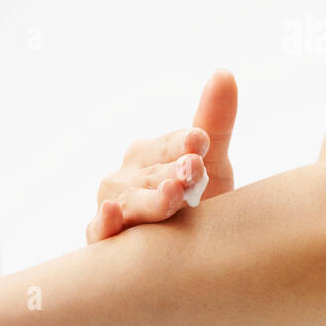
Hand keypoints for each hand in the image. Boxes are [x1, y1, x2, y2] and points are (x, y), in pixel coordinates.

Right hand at [86, 69, 237, 242]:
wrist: (195, 254)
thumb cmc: (200, 202)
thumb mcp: (213, 162)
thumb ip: (215, 120)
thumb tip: (224, 71)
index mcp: (151, 152)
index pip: (171, 144)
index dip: (185, 144)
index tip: (201, 141)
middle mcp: (129, 174)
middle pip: (154, 172)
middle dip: (174, 173)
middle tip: (195, 171)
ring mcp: (115, 205)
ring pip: (131, 200)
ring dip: (150, 198)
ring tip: (172, 194)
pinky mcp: (105, 237)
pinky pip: (100, 231)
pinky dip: (104, 223)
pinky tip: (111, 213)